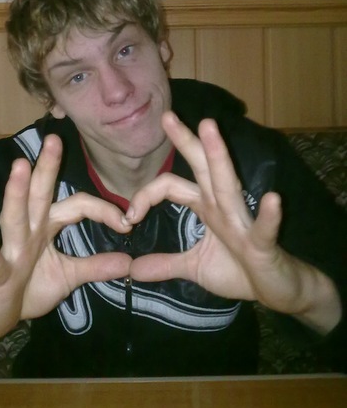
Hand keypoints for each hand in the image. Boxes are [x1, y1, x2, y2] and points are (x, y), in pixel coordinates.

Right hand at [0, 134, 131, 353]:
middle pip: (39, 194)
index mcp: (46, 226)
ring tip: (20, 166)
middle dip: (46, 167)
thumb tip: (129, 262)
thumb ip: (96, 266)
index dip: (101, 209)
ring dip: (16, 192)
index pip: (76, 206)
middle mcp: (29, 230)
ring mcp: (11, 250)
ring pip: (14, 217)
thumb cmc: (29, 288)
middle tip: (55, 139)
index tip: (127, 223)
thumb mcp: (68, 276)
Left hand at [128, 113, 340, 331]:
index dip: (145, 195)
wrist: (279, 291)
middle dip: (185, 141)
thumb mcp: (195, 268)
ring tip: (208, 127)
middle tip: (166, 115)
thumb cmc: (240, 272)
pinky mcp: (263, 245)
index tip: (128, 218)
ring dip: (218, 156)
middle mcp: (223, 207)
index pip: (170, 186)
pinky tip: (273, 198)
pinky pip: (264, 229)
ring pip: (228, 184)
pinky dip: (269, 215)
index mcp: (207, 207)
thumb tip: (132, 269)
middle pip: (201, 167)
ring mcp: (244, 222)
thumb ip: (165, 265)